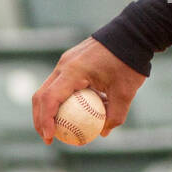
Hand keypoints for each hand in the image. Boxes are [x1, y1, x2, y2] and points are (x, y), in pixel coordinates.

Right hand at [32, 37, 148, 143]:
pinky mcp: (72, 61)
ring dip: (47, 110)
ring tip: (56, 129)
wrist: (132, 33)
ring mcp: (66, 62)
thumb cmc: (128, 62)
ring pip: (47, 89)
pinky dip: (59, 99)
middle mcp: (64, 65)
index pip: (50, 99)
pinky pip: (59, 83)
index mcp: (73, 71)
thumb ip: (114, 115)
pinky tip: (71, 112)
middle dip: (40, 119)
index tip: (51, 138)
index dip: (46, 121)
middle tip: (48, 138)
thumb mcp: (125, 93)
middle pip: (41, 95)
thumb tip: (102, 133)